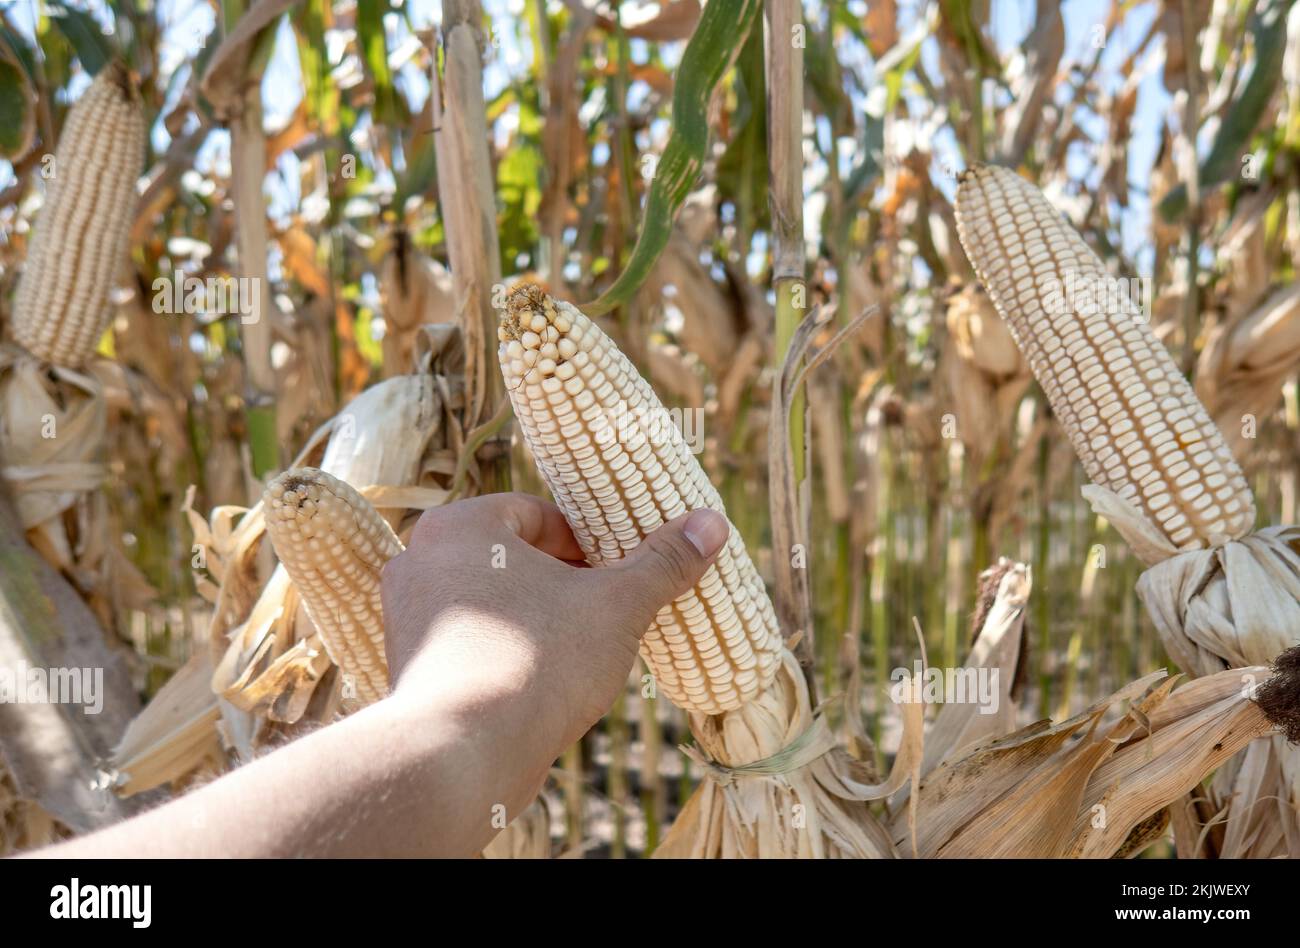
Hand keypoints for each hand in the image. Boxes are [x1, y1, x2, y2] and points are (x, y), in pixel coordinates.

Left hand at [380, 492, 728, 805]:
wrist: (462, 756)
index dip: (591, 541)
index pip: (538, 514)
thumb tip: (712, 523)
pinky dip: (509, 654)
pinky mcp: (410, 669)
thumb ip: (663, 562)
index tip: (623, 570)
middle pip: (514, 558)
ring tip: (586, 648)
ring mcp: (409, 617)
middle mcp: (421, 561)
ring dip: (540, 619)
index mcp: (460, 525)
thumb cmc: (537, 662)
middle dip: (566, 582)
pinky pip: (473, 645)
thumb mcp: (616, 606)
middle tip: (612, 608)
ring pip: (494, 603)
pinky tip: (548, 683)